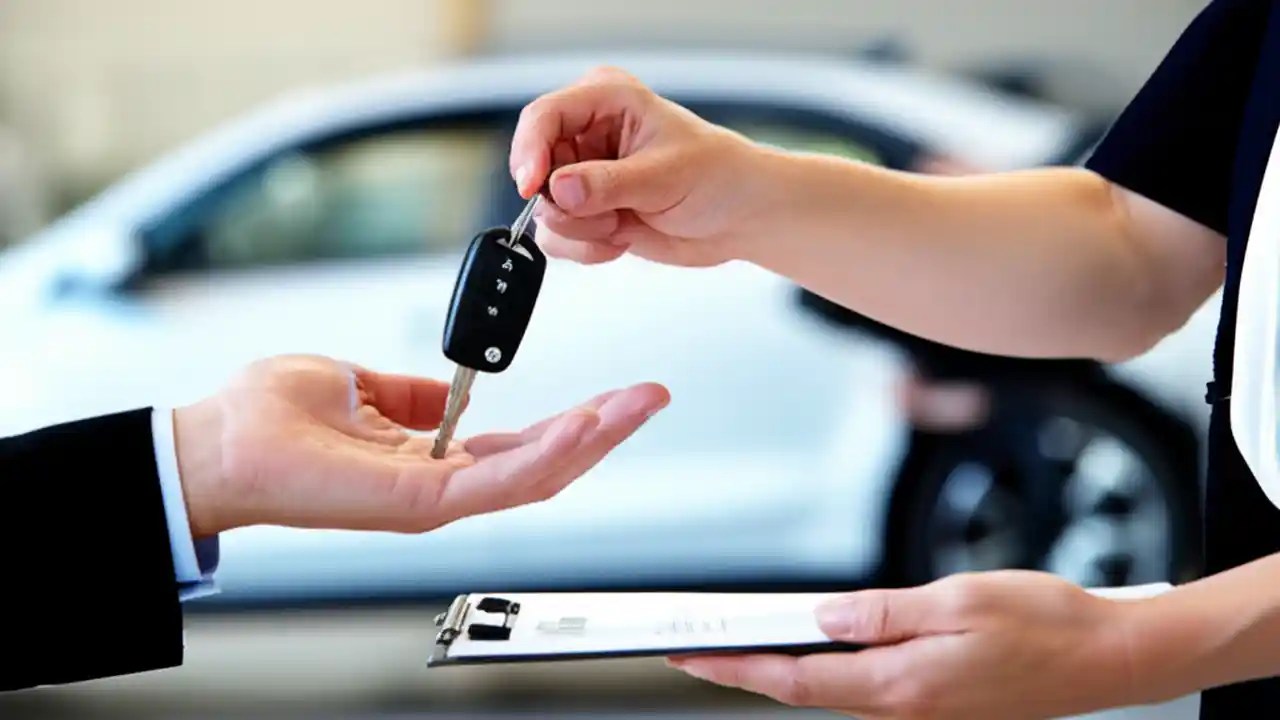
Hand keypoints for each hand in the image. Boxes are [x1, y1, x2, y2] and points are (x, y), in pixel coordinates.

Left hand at [172, 355, 668, 536]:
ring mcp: (433, 501)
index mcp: (427, 461)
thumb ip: (409, 395)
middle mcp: (438, 487)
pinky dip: (549, 453)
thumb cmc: (264, 421)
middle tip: (651, 398)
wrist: (214, 446)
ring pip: (534, 476)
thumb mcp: (354, 384)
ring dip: (592, 441)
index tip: (614, 395)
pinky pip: (500, 481)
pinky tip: (587, 425)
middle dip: (602, 432)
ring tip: (637, 406)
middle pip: (540, 465)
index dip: (570, 423)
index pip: (515, 446)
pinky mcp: (421, 505)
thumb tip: (446, 392)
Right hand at [509, 66, 766, 266]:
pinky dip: (586, 247)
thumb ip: (607, 183)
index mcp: (606, 99)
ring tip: (623, 222)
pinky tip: (620, 238)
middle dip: (568, 204)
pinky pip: (557, 237)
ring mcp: (584, 175)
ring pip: (545, 210)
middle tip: (609, 215)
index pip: (544, 117)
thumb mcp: (664, 175)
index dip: (531, 152)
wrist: (740, 217)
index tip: (533, 187)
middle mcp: (588, 134)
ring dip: (583, 229)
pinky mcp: (587, 212)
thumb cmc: (718, 176)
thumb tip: (558, 188)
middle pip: (537, 169)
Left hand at [669, 571, 1145, 718]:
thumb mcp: (958, 600)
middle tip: (698, 648)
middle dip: (746, 669)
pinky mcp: (936, 703)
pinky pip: (864, 688)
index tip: (695, 653)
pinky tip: (814, 650)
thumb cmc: (1046, 624)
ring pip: (832, 690)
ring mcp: (920, 710)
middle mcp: (904, 707)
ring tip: (741, 643)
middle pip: (804, 689)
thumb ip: (883, 612)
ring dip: (781, 670)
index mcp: (902, 683)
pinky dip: (826, 670)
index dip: (739, 665)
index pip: (797, 676)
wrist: (1108, 660)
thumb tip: (824, 616)